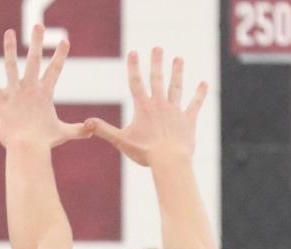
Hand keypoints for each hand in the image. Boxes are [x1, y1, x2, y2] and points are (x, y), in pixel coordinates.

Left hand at [0, 24, 91, 150]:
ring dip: (9, 47)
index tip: (64, 40)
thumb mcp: (64, 133)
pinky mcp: (0, 100)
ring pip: (11, 65)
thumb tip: (94, 129)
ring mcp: (14, 92)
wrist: (27, 148)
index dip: (60, 54)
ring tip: (9, 32)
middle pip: (34, 59)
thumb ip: (79, 130)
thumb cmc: (44, 142)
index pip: (55, 69)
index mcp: (45, 93)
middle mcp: (30, 88)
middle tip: (38, 25)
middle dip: (36, 41)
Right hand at [87, 47, 207, 166]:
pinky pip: (195, 104)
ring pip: (176, 87)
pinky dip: (200, 94)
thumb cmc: (145, 152)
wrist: (169, 159)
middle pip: (157, 79)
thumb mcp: (121, 140)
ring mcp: (175, 110)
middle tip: (158, 48)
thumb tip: (86, 122)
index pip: (136, 83)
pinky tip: (204, 84)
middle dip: (157, 62)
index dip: (133, 67)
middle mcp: (160, 104)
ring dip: (177, 72)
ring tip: (178, 59)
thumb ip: (103, 130)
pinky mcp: (188, 120)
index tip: (133, 52)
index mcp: (143, 107)